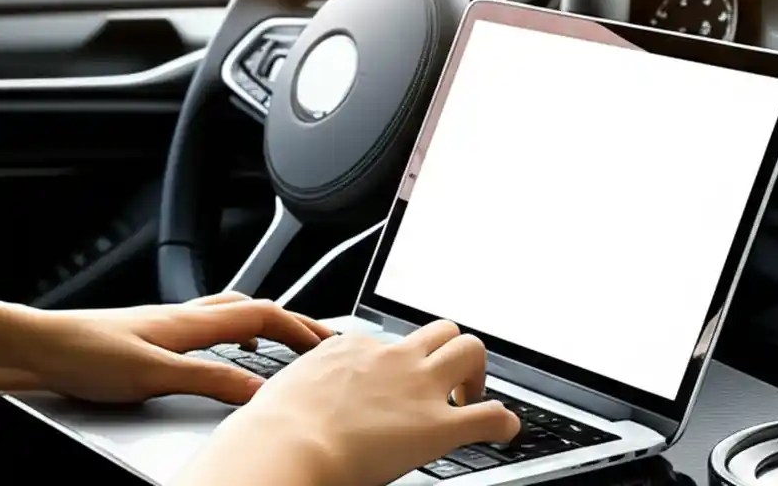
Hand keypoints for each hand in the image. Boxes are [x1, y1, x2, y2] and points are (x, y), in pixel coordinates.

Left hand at [14, 292, 331, 403]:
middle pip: (256, 307)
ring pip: (234, 312)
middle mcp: (186, 315)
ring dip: (268, 321)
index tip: (328, 345)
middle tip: (320, 338)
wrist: (41, 347)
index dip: (301, 328)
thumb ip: (211, 381)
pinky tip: (228, 347)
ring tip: (286, 338)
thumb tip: (258, 392)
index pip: (265, 315)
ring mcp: (171, 322)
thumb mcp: (155, 376)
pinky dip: (235, 329)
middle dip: (294, 321)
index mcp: (194, 322)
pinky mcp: (155, 333)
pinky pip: (212, 323)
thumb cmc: (87, 355)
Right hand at [181, 320, 520, 485]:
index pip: (388, 343)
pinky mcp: (437, 425)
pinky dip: (503, 422)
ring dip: (477, 374)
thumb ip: (309, 390)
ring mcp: (419, 387)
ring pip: (471, 351)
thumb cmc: (273, 431)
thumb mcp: (287, 392)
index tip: (400, 377)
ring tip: (472, 398)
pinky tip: (505, 430)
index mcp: (353, 350)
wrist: (284, 447)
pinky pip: (489, 415)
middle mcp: (392, 359)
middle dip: (451, 352)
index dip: (400, 362)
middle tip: (450, 382)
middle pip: (441, 330)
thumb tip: (299, 405)